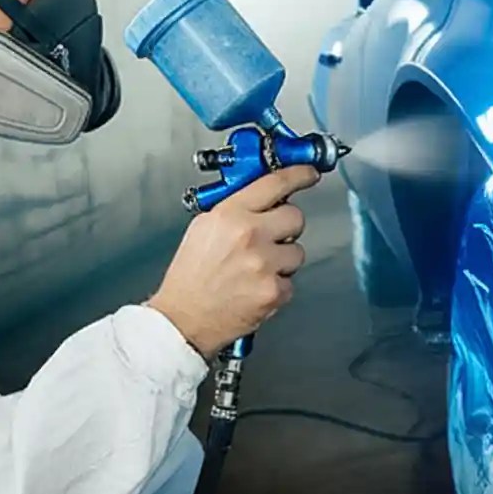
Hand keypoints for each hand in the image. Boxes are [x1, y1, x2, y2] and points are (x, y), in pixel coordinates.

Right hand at [147, 166, 320, 357]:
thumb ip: (235, 209)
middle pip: (295, 217)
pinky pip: (291, 281)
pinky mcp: (274, 291)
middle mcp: (250, 235)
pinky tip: (256, 288)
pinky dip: (278, 286)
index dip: (298, 175)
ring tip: (256, 269)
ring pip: (298, 251)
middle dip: (286, 227)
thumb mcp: (203, 228)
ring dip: (282, 259)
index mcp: (230, 215)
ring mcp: (264, 264)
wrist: (183, 319)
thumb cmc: (190, 277)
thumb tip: (263, 197)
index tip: (309, 174)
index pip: (274, 184)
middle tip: (269, 239)